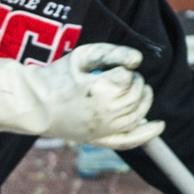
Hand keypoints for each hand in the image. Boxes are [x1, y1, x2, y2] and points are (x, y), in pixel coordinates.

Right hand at [0, 41, 164, 149]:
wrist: (33, 104)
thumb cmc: (56, 76)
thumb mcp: (82, 56)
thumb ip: (113, 52)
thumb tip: (138, 60)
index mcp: (99, 90)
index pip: (128, 77)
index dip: (124, 70)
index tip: (111, 68)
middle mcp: (104, 112)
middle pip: (137, 95)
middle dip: (136, 83)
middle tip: (124, 77)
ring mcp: (103, 129)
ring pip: (138, 114)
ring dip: (143, 99)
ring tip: (136, 90)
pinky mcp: (99, 139)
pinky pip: (129, 141)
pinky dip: (148, 134)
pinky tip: (160, 126)